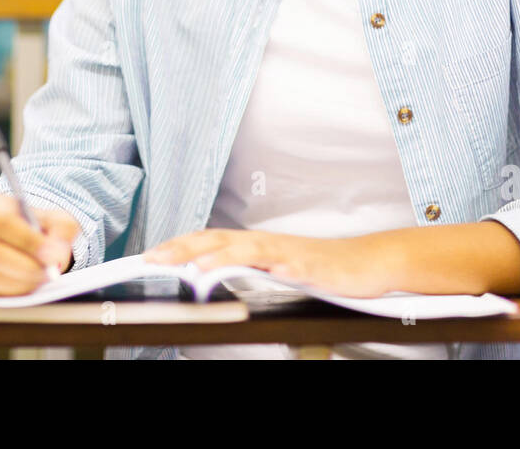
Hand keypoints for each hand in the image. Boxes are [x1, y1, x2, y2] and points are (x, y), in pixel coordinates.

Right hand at [0, 194, 78, 295]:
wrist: (20, 236)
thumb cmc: (37, 226)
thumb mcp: (55, 219)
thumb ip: (62, 230)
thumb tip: (55, 254)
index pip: (4, 224)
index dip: (29, 242)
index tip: (53, 255)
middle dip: (27, 267)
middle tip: (50, 273)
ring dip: (20, 282)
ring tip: (42, 278)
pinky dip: (9, 293)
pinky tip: (27, 285)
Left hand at [144, 229, 396, 297]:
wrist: (367, 263)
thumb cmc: (323, 268)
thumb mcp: (278, 271)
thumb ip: (249, 272)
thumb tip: (213, 278)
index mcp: (257, 247)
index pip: (211, 241)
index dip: (180, 246)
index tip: (151, 255)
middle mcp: (269, 244)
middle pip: (220, 240)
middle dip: (185, 248)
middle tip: (155, 257)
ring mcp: (290, 253)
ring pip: (248, 249)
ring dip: (219, 255)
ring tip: (192, 265)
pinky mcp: (312, 265)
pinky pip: (290, 264)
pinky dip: (273, 266)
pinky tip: (262, 272)